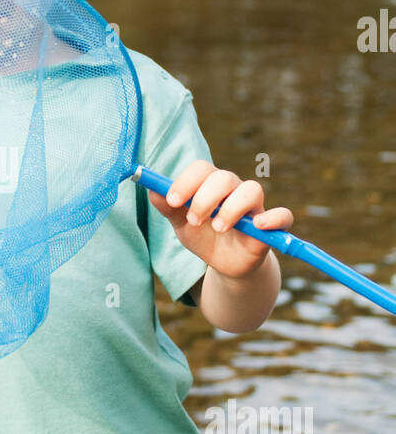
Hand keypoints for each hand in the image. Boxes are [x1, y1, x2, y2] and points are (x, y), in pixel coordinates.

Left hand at [147, 159, 293, 279]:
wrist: (224, 264)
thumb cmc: (203, 237)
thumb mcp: (181, 224)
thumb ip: (167, 207)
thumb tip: (151, 189)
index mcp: (210, 184)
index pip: (201, 168)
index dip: (186, 181)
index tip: (174, 201)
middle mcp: (234, 189)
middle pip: (224, 177)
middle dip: (204, 199)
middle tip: (193, 221)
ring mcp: (254, 207)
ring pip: (251, 190)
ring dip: (232, 208)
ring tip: (218, 228)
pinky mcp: (271, 227)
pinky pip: (283, 215)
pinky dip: (273, 218)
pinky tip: (257, 226)